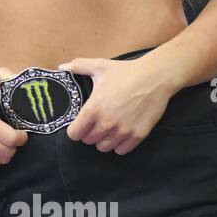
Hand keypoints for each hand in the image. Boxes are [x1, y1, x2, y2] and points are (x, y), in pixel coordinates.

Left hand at [58, 55, 179, 154]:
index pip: (74, 134)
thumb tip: (61, 67)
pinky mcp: (137, 135)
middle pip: (88, 141)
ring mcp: (122, 131)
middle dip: (90, 133)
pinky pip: (121, 151)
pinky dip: (119, 145)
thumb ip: (77, 66)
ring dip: (104, 140)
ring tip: (108, 128)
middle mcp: (106, 123)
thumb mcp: (99, 66)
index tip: (80, 124)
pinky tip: (121, 133)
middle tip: (96, 123)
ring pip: (104, 148)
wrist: (154, 77)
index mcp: (93, 109)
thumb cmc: (125, 72)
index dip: (75, 130)